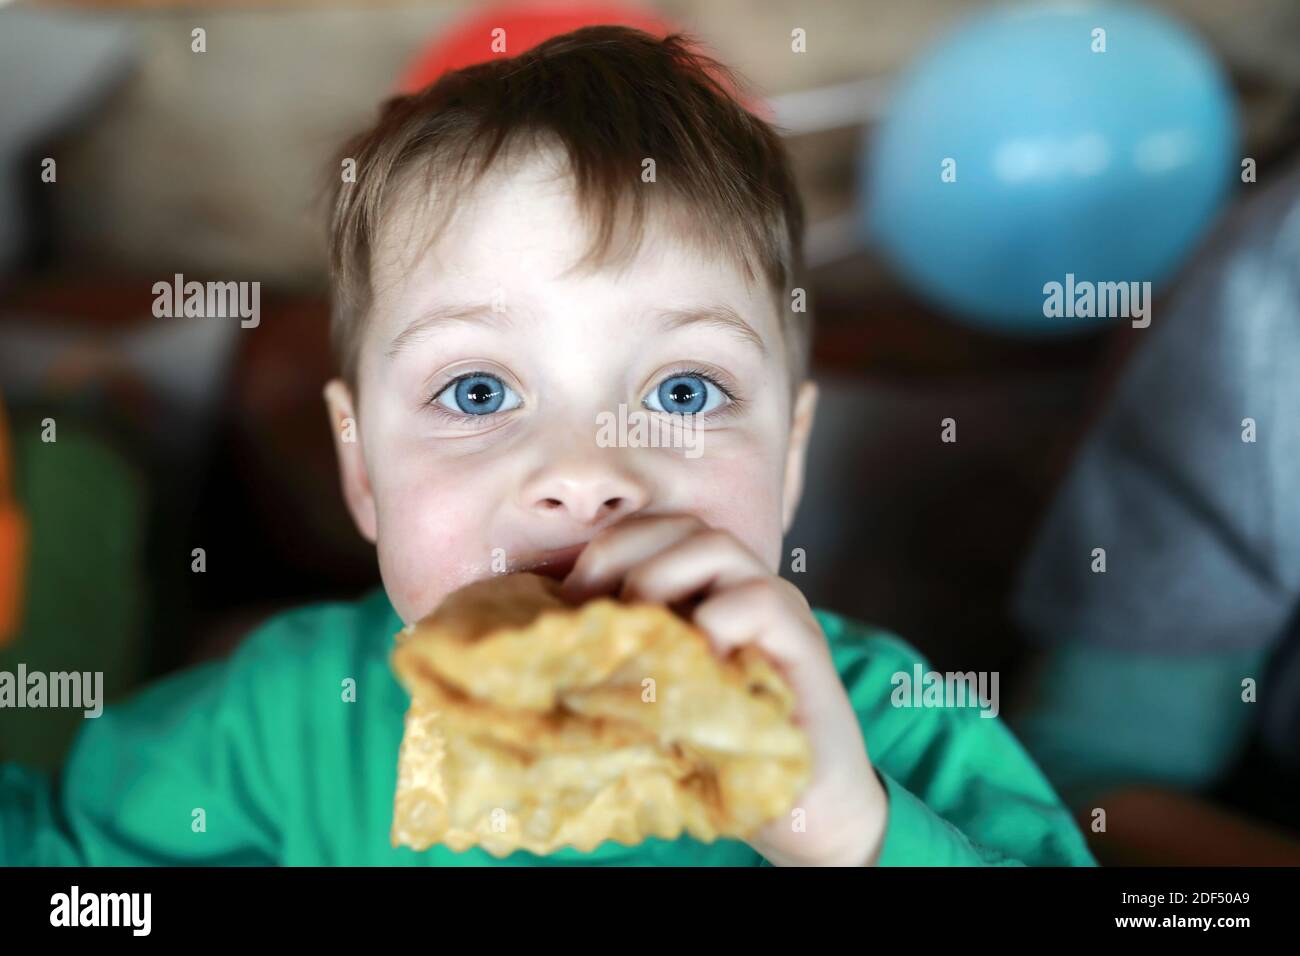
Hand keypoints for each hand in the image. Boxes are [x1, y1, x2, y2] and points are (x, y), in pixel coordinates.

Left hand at [560, 514, 888, 865]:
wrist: (804, 811)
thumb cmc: (720, 753)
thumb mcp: (659, 695)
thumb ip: (626, 656)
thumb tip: (551, 640)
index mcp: (707, 590)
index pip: (654, 530)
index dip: (605, 552)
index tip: (568, 603)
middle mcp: (743, 585)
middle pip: (681, 525)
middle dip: (620, 556)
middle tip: (592, 613)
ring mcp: (778, 608)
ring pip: (717, 546)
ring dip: (659, 580)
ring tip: (640, 637)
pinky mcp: (804, 642)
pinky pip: (758, 600)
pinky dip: (714, 624)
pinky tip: (692, 668)